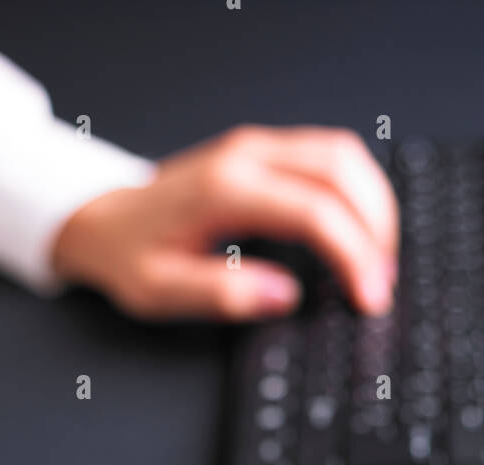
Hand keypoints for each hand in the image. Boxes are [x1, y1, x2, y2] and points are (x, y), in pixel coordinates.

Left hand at [51, 125, 398, 319]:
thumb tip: (284, 297)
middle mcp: (247, 156)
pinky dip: (358, 192)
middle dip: (376, 230)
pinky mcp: (266, 152)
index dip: (354, 257)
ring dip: (374, 206)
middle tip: (381, 284)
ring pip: (344, 154)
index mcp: (225, 190)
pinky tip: (361, 232)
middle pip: (342, 170)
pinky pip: (330, 156)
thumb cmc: (129, 254)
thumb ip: (222, 294)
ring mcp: (259, 147)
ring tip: (378, 261)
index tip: (368, 299)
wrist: (102, 217)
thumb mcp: (160, 290)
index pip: (316, 212)